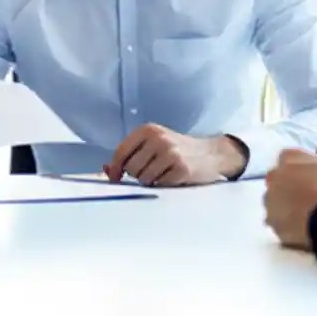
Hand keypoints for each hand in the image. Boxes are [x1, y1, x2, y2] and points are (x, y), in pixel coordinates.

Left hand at [105, 124, 246, 185]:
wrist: (211, 153)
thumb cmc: (176, 149)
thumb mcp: (153, 144)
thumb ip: (130, 154)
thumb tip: (106, 169)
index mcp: (148, 130)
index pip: (121, 152)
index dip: (115, 168)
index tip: (114, 178)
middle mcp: (158, 139)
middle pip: (131, 169)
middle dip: (137, 175)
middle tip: (152, 170)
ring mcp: (171, 153)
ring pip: (144, 179)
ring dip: (151, 181)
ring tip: (163, 173)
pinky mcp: (181, 169)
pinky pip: (160, 185)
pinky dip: (163, 185)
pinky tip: (173, 177)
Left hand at [264, 149, 316, 249]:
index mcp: (291, 157)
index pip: (290, 158)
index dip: (304, 168)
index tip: (316, 177)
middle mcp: (275, 176)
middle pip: (279, 180)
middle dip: (291, 187)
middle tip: (311, 197)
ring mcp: (271, 201)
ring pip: (276, 203)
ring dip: (288, 207)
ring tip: (311, 217)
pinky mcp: (273, 223)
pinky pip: (280, 224)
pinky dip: (290, 227)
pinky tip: (306, 231)